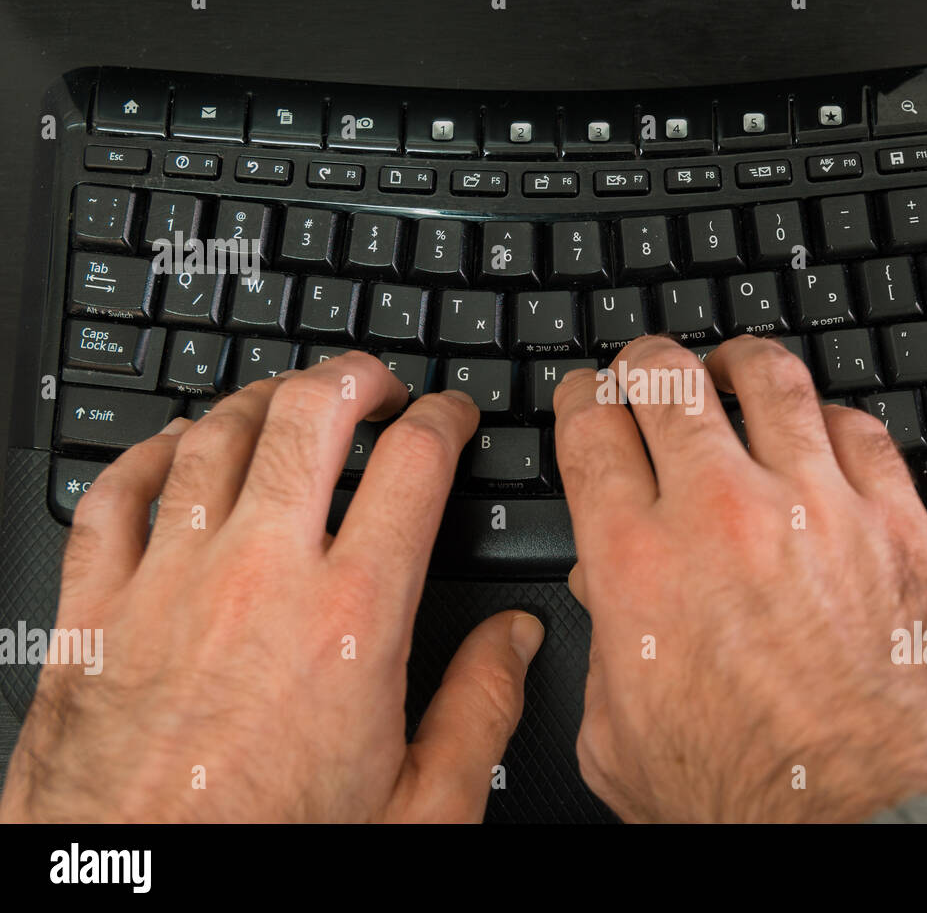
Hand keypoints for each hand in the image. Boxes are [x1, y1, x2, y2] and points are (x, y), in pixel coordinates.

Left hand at [0, 352, 542, 821]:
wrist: (136, 901)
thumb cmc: (274, 858)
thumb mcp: (420, 809)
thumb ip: (482, 710)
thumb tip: (519, 640)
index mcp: (351, 619)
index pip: (412, 466)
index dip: (443, 419)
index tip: (451, 417)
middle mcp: (258, 580)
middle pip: (309, 417)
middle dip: (353, 378)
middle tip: (373, 383)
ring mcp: (168, 586)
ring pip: (213, 438)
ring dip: (260, 401)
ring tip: (287, 402)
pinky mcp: (95, 613)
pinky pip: (111, 494)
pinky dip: (148, 452)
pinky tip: (173, 448)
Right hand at [554, 334, 926, 822]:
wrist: (874, 827)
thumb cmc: (755, 804)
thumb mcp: (621, 745)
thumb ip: (600, 656)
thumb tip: (606, 601)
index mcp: (639, 566)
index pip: (594, 434)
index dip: (584, 400)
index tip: (591, 399)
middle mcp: (722, 516)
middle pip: (669, 379)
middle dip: (647, 361)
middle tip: (649, 367)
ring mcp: (816, 507)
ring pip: (769, 379)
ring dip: (739, 362)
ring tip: (734, 366)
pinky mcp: (896, 522)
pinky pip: (859, 426)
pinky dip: (831, 414)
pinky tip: (823, 426)